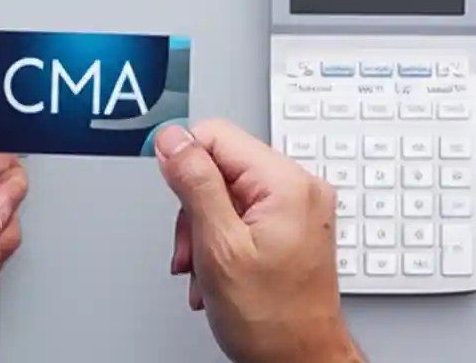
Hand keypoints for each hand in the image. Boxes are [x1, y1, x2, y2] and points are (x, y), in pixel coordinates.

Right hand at [154, 120, 362, 362]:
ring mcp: (298, 207)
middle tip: (193, 249)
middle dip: (194, 209)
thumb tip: (174, 139)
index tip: (175, 199)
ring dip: (203, 231)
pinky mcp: (292, 225)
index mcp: (285, 183)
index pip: (216, 135)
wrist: (301, 361)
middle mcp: (298, 187)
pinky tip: (217, 270)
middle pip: (219, 165)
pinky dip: (221, 240)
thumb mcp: (218, 246)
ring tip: (204, 268)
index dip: (184, 165)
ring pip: (225, 192)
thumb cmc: (272, 319)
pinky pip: (242, 214)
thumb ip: (194, 183)